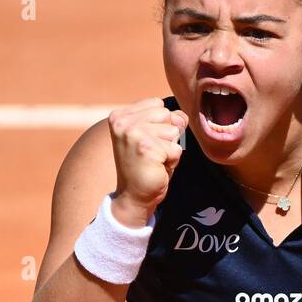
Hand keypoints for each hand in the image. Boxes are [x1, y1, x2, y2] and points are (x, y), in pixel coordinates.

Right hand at [107, 98, 188, 219]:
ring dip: (170, 148)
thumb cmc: (145, 166)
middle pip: (166, 114)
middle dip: (167, 136)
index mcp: (120, 115)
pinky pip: (176, 148)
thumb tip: (181, 118)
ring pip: (173, 130)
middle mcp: (123, 121)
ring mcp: (133, 133)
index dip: (161, 125)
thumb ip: (169, 119)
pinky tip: (156, 168)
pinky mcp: (146, 148)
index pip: (158, 105)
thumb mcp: (155, 136)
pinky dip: (172, 160)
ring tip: (155, 160)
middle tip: (152, 153)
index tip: (146, 143)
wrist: (134, 197)